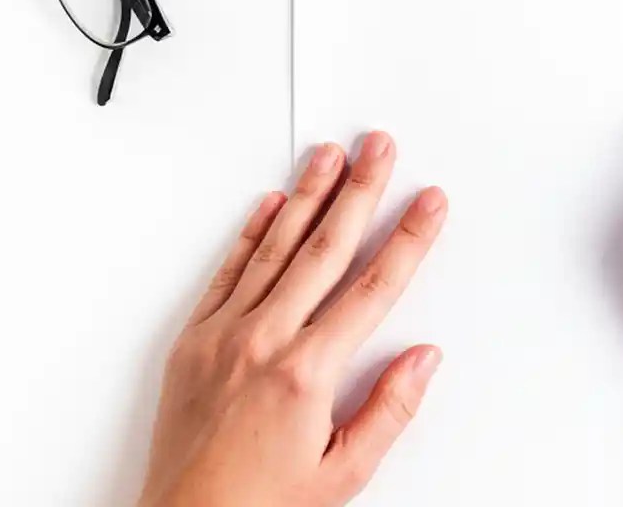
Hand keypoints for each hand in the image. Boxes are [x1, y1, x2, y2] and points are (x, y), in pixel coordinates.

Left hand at [139, 132, 448, 506]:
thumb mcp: (344, 473)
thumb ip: (388, 410)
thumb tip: (424, 359)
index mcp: (307, 373)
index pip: (373, 289)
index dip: (407, 240)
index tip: (428, 203)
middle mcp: (264, 342)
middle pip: (325, 249)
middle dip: (360, 191)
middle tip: (380, 148)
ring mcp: (224, 335)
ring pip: (275, 249)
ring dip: (307, 195)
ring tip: (329, 154)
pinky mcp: (194, 339)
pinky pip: (227, 272)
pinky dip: (250, 233)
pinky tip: (270, 203)